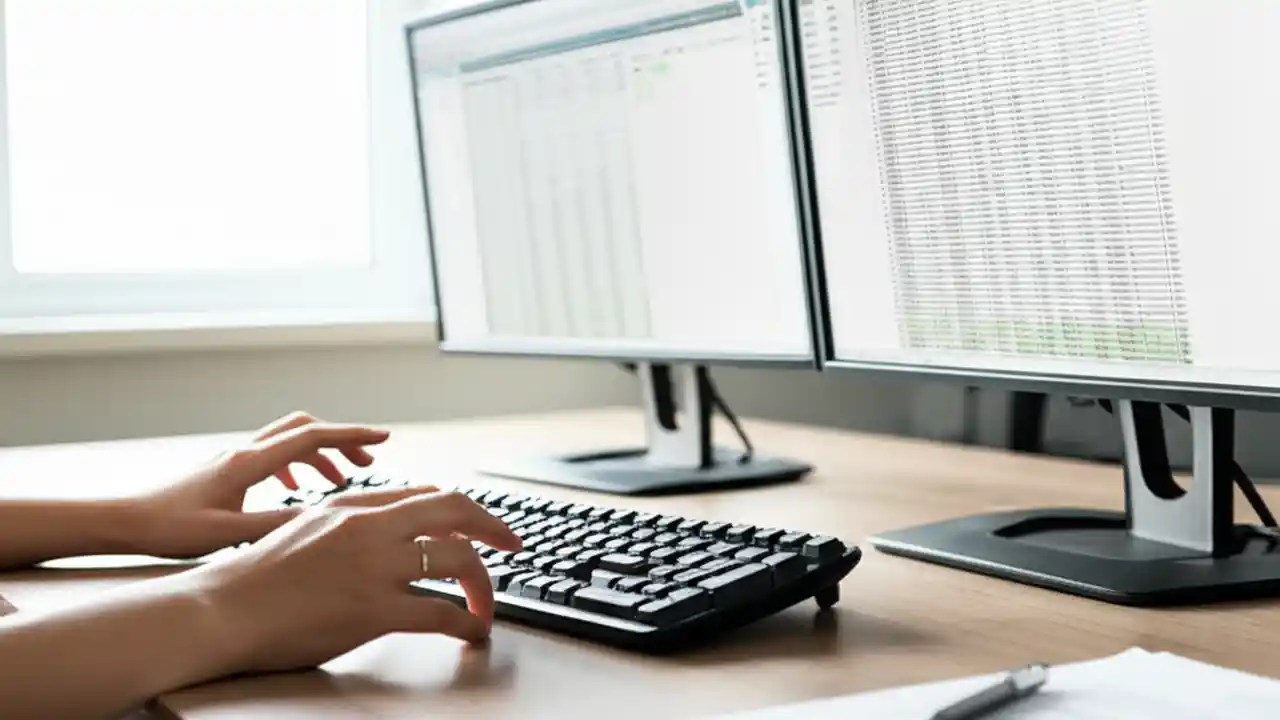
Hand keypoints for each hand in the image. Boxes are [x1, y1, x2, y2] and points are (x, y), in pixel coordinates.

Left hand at [126, 412, 389, 558]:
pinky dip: (294, 462)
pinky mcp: (224, 469)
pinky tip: (294, 487)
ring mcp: (232, 458)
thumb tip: (327, 517)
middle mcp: (243, 452)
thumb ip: (279, 523)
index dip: (352, 436)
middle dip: (341, 440)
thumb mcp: (229, 533)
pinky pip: (271, 454)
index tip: (384, 437)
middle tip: (368, 461)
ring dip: (319, 453)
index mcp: (249, 463)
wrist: (125, 521)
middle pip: (303, 428)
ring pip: (288, 440)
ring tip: (341, 478)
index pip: (312, 437)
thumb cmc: (170, 528)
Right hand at [194, 488, 522, 673]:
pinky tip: (471, 632)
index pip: (427, 495)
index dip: (464, 511)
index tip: (481, 527)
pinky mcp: (372, 609)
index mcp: (353, 506)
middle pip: (456, 510)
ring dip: (484, 584)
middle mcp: (369, 527)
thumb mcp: (305, 529)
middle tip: (513, 545)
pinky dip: (467, 622)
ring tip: (485, 605)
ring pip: (457, 559)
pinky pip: (440, 612)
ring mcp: (373, 567)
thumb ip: (349, 523)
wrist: (220, 610)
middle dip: (494, 527)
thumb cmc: (256, 579)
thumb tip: (390, 527)